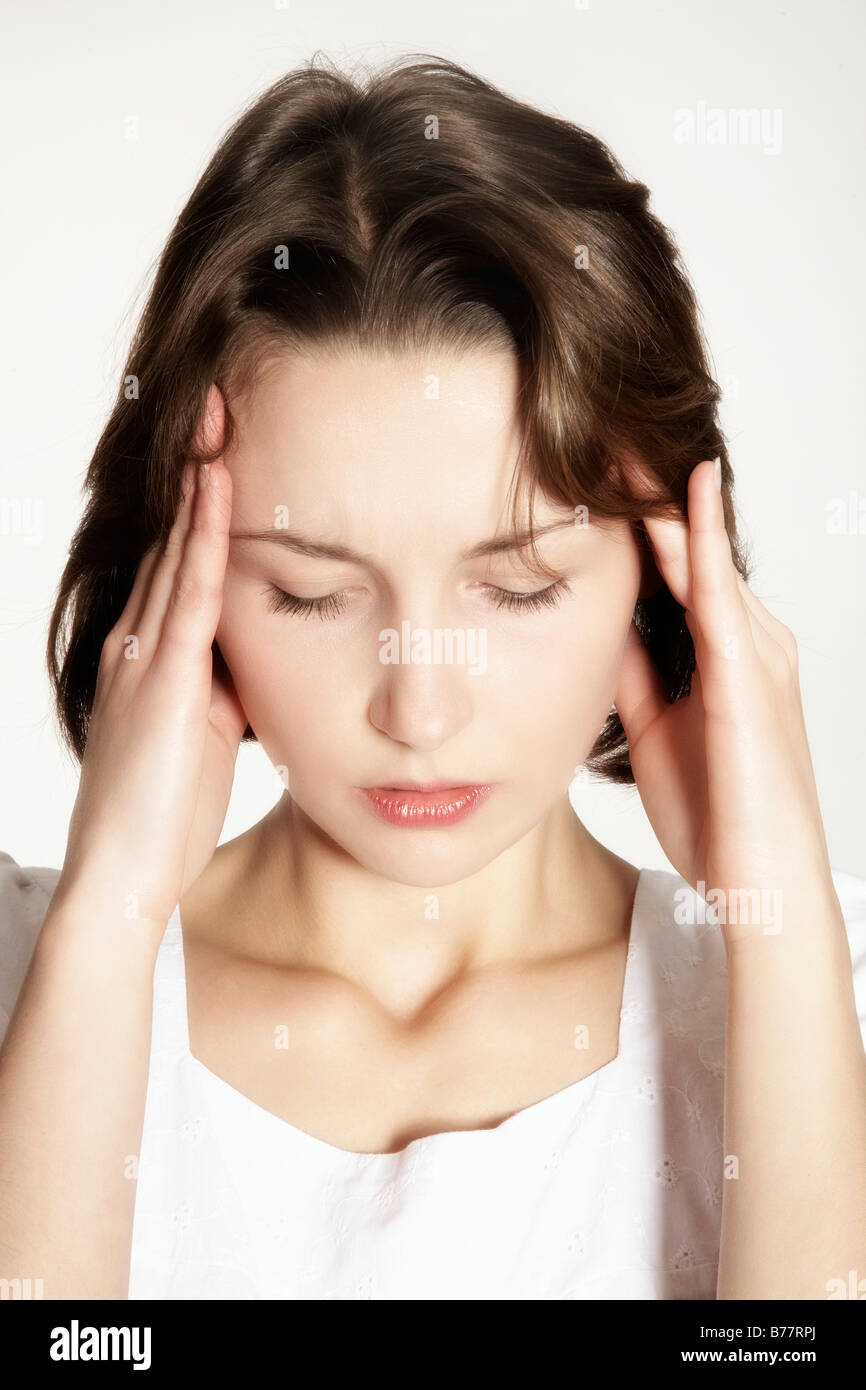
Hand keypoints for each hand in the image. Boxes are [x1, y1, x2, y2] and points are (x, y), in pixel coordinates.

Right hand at [56, 386, 246, 931]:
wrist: (126, 873)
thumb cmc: (168, 814)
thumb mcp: (206, 736)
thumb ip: (225, 688)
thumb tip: (261, 661)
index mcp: (154, 657)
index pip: (179, 563)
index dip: (200, 504)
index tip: (226, 447)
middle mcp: (141, 643)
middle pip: (173, 540)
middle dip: (195, 472)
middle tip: (217, 403)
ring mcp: (145, 657)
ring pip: (176, 551)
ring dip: (198, 484)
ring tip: (216, 418)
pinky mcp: (161, 680)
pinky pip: (188, 594)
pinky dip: (202, 538)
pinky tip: (216, 491)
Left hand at [614, 458, 834, 941]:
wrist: (760, 885)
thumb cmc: (714, 816)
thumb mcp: (653, 730)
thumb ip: (634, 676)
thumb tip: (599, 633)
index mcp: (729, 656)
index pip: (682, 569)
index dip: (645, 520)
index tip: (601, 471)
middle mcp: (751, 641)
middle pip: (695, 550)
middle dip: (655, 493)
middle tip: (610, 429)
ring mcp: (758, 654)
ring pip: (706, 559)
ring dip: (671, 500)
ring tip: (630, 441)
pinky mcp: (750, 677)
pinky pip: (719, 596)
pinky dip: (701, 543)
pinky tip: (684, 497)